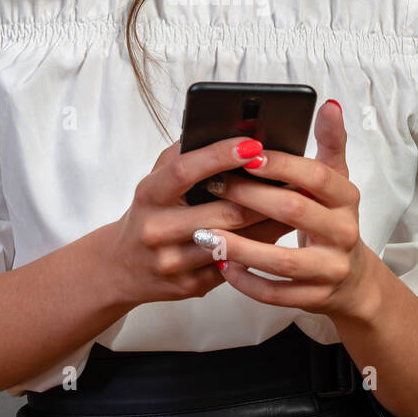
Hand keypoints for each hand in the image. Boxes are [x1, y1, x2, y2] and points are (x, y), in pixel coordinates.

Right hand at [106, 135, 292, 308]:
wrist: (122, 267)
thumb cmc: (149, 212)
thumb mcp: (155, 180)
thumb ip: (183, 156)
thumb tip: (223, 130)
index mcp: (149, 194)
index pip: (185, 170)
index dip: (220, 155)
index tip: (253, 144)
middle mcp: (156, 230)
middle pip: (223, 212)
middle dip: (261, 194)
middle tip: (292, 177)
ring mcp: (173, 262)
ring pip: (235, 242)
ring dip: (269, 222)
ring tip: (295, 202)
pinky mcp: (190, 286)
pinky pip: (234, 265)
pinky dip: (260, 246)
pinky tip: (277, 231)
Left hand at [194, 100, 379, 318]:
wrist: (353, 281)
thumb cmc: (332, 221)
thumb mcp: (337, 182)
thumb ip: (330, 143)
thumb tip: (329, 104)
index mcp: (347, 199)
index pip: (316, 176)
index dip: (282, 165)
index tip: (247, 154)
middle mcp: (345, 233)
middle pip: (294, 211)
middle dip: (250, 198)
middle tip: (214, 186)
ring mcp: (331, 270)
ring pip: (282, 260)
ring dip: (241, 247)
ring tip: (206, 233)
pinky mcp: (315, 299)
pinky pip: (276, 293)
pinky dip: (246, 282)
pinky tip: (222, 266)